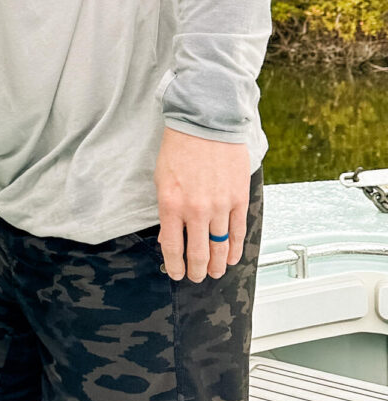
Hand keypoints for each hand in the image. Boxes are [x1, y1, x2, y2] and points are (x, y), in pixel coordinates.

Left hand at [155, 127, 251, 282]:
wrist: (205, 123)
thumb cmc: (179, 148)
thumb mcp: (161, 180)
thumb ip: (167, 211)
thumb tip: (170, 238)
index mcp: (171, 205)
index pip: (173, 248)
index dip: (175, 266)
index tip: (177, 273)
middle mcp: (196, 209)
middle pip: (198, 253)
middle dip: (197, 270)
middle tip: (197, 277)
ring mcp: (220, 205)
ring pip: (220, 247)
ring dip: (217, 264)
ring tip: (215, 272)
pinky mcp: (239, 199)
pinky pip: (238, 232)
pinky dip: (235, 249)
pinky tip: (231, 258)